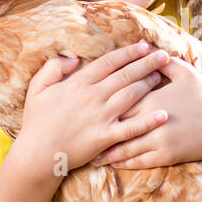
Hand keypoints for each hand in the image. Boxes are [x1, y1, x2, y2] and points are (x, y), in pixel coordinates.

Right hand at [19, 41, 170, 172]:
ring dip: (148, 85)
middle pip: (125, 75)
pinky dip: (148, 122)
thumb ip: (53, 68)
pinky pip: (131, 128)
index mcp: (78, 83)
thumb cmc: (37, 121)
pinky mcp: (105, 138)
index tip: (143, 45)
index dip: (128, 52)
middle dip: (146, 63)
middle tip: (164, 55)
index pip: (109, 62)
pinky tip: (163, 115)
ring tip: (161, 77)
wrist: (37, 155)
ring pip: (131, 96)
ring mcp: (100, 118)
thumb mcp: (37, 88)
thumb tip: (74, 58)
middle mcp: (92, 97)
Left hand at [89, 53, 201, 169]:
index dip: (101, 104)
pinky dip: (123, 162)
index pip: (118, 100)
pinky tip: (112, 163)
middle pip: (115, 125)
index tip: (84, 106)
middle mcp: (150, 119)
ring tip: (89, 153)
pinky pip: (138, 161)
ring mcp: (157, 139)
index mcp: (151, 98)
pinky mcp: (165, 155)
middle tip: (76, 132)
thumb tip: (147, 45)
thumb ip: (163, 60)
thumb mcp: (185, 73)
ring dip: (105, 152)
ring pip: (123, 147)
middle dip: (96, 130)